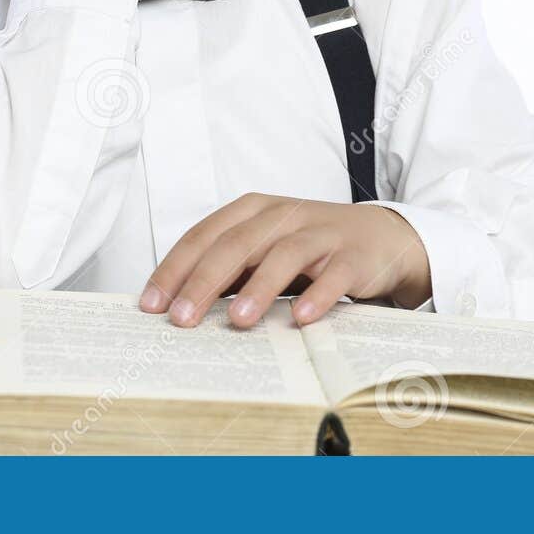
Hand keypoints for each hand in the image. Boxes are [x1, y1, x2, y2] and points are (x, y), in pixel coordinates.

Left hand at [138, 193, 432, 328]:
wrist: (382, 237)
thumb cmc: (310, 249)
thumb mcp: (264, 251)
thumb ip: (228, 272)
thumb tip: (174, 308)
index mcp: (252, 211)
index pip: (204, 235)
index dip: (175, 268)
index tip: (151, 305)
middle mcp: (282, 216)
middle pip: (237, 243)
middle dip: (205, 281)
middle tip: (181, 318)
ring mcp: (320, 233)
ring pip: (284, 254)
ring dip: (259, 288)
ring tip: (238, 321)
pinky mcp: (353, 255)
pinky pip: (335, 274)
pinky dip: (318, 294)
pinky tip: (301, 319)